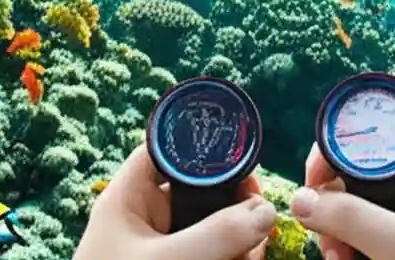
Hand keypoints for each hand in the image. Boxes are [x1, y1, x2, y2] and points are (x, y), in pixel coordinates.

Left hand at [74, 145, 277, 259]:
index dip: (200, 145)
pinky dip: (234, 257)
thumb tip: (266, 211)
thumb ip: (216, 236)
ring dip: (241, 236)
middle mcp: (147, 217)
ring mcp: (164, 247)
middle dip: (234, 202)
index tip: (242, 156)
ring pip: (214, 226)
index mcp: (128, 199)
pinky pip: (214, 254)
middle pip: (201, 189)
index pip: (165, 150)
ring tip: (252, 254)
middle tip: (259, 218)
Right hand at [290, 126, 394, 259]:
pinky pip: (359, 227)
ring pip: (352, 198)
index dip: (347, 133)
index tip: (319, 170)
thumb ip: (352, 219)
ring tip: (337, 256)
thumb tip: (299, 199)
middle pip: (357, 163)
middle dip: (332, 193)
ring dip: (334, 225)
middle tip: (320, 223)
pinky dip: (344, 242)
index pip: (384, 122)